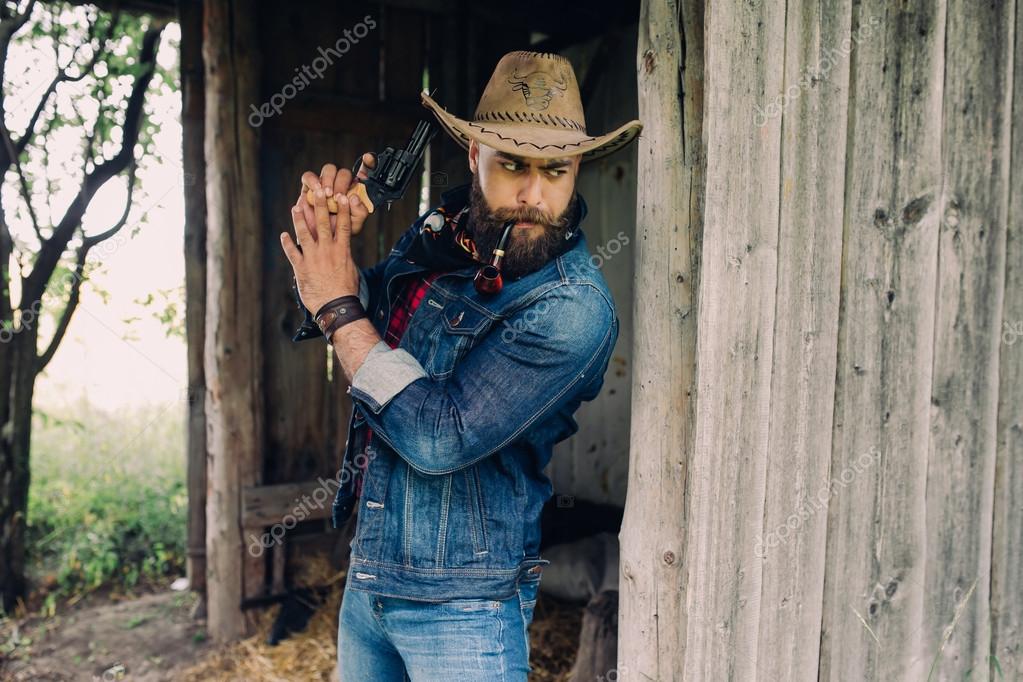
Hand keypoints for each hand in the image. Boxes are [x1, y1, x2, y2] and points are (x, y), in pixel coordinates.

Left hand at [280, 176, 362, 315]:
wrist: (336, 306)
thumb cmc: (346, 290)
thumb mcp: (350, 269)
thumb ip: (344, 256)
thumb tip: (343, 248)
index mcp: (341, 251)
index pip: (343, 225)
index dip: (342, 210)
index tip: (342, 197)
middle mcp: (327, 251)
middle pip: (323, 223)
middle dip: (320, 205)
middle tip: (317, 191)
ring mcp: (312, 258)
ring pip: (304, 234)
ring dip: (299, 219)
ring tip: (296, 207)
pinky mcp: (301, 268)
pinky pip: (292, 252)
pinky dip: (287, 243)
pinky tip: (284, 235)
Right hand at [297, 155, 375, 239]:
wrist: (319, 239)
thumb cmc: (339, 231)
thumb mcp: (354, 224)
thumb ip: (360, 212)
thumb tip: (354, 197)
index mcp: (356, 190)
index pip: (364, 172)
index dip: (368, 162)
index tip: (368, 158)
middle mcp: (341, 184)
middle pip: (344, 172)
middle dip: (342, 183)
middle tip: (338, 196)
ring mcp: (325, 183)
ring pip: (328, 170)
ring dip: (329, 180)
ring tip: (327, 195)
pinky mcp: (309, 186)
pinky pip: (309, 177)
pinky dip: (313, 181)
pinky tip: (316, 191)